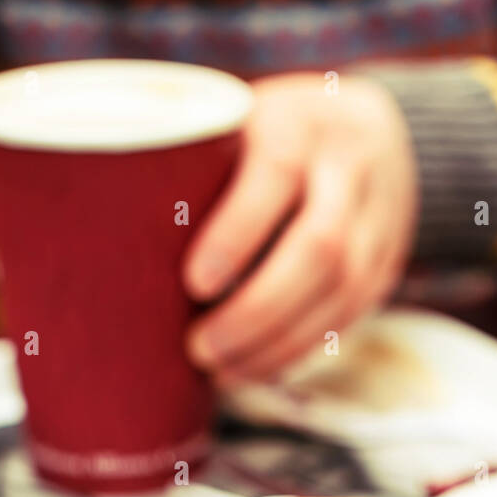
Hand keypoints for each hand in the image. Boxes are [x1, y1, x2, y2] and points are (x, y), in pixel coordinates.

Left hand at [183, 73, 417, 382]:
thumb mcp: (240, 126)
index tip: (193, 284)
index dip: (236, 235)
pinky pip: (350, 317)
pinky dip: (300, 350)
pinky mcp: (387, 265)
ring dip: (278, 344)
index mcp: (299, 124)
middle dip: (257, 312)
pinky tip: (258, 369)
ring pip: (341, 293)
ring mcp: (379, 221)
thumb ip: (197, 168)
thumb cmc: (272, 136)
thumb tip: (109, 240)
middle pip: (320, 250)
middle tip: (200, 349)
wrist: (379, 132)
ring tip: (222, 372)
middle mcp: (348, 169)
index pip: (274, 176)